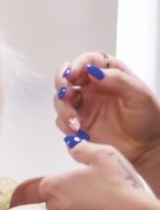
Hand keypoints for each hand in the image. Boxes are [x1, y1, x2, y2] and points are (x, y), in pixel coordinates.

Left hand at [18, 141, 159, 209]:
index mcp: (53, 187)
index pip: (44, 185)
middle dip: (70, 200)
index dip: (62, 183)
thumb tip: (73, 146)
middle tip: (95, 196)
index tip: (73, 185)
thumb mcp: (103, 156)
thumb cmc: (121, 190)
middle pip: (54, 204)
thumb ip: (82, 149)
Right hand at [54, 52, 159, 167]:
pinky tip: (78, 131)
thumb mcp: (140, 95)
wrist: (147, 149)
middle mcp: (93, 88)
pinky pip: (61, 120)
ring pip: (60, 99)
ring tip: (75, 121)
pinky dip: (65, 124)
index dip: (77, 63)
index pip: (88, 61)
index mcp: (109, 75)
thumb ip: (118, 79)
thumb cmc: (149, 121)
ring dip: (63, 107)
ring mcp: (83, 106)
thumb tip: (94, 71)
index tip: (73, 73)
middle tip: (65, 92)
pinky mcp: (78, 123)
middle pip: (67, 77)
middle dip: (61, 82)